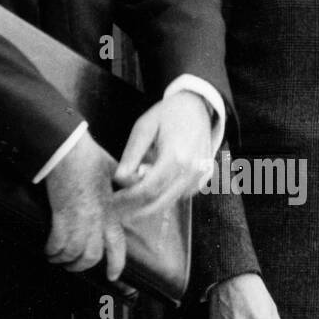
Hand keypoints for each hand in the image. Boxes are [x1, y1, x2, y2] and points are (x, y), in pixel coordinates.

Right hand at [44, 135, 126, 280]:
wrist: (68, 148)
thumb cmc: (88, 155)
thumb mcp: (113, 169)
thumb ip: (123, 181)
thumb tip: (133, 183)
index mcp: (110, 210)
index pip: (118, 244)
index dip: (116, 263)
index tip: (112, 275)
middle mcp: (97, 219)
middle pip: (93, 255)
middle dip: (82, 266)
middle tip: (74, 266)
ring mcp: (79, 218)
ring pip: (74, 252)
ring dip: (65, 260)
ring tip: (58, 259)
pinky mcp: (61, 214)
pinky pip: (58, 242)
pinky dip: (52, 250)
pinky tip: (48, 250)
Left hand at [113, 91, 215, 215]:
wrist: (197, 106)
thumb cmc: (168, 115)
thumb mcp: (143, 128)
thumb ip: (131, 155)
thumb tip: (119, 179)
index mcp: (176, 156)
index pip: (149, 189)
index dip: (129, 199)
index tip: (114, 201)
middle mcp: (192, 170)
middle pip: (160, 202)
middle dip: (137, 210)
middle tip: (118, 211)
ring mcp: (201, 176)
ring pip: (171, 201)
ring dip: (150, 204)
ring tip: (132, 196)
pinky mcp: (204, 178)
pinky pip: (181, 195)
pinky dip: (165, 196)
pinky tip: (153, 184)